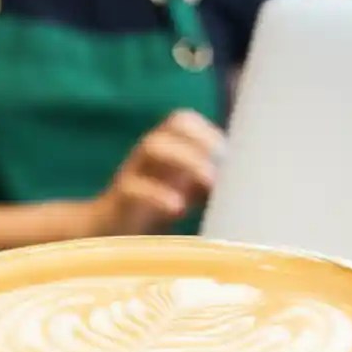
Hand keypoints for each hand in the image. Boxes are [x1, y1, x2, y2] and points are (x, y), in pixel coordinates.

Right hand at [89, 110, 224, 235]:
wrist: (106, 231)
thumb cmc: (154, 208)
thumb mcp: (185, 191)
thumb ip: (208, 183)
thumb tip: (245, 184)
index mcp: (166, 148)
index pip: (185, 119)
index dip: (208, 130)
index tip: (231, 153)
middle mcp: (149, 153)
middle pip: (173, 123)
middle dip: (202, 139)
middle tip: (224, 163)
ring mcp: (131, 172)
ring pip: (152, 146)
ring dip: (185, 158)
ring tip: (209, 181)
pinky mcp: (119, 199)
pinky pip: (133, 187)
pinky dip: (158, 195)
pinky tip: (178, 208)